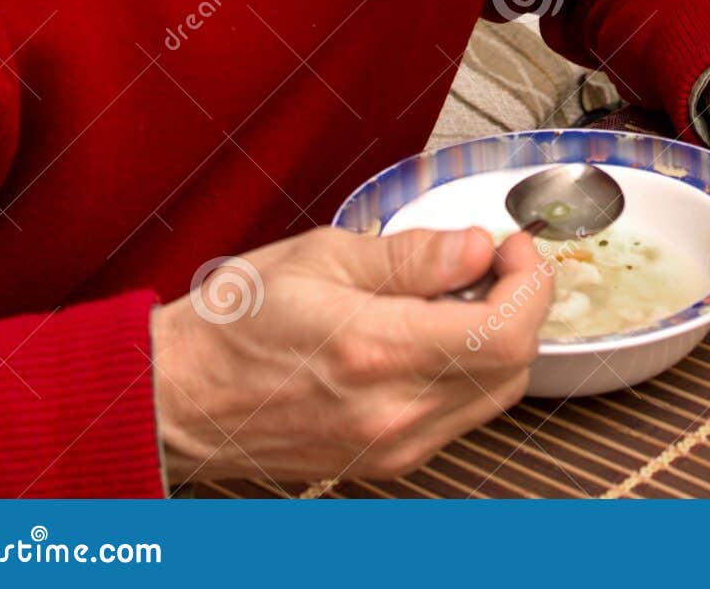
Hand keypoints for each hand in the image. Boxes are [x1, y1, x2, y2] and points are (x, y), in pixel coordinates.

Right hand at [152, 225, 551, 483]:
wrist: (178, 395)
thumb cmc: (234, 322)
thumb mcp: (323, 256)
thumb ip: (412, 256)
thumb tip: (478, 247)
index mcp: (376, 351)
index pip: (507, 331)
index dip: (531, 281)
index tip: (513, 247)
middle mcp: (393, 412)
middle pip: (515, 367)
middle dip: (522, 305)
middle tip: (493, 263)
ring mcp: (392, 447)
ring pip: (495, 395)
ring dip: (500, 340)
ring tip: (459, 295)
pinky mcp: (386, 462)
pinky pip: (461, 416)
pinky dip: (470, 371)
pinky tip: (435, 336)